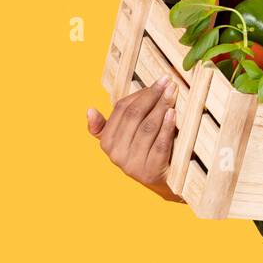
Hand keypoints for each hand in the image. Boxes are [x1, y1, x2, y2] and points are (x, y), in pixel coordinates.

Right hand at [88, 76, 185, 202]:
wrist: (164, 182)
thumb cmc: (145, 150)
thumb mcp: (124, 138)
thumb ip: (108, 124)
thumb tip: (89, 110)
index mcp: (106, 142)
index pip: (122, 109)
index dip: (142, 93)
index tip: (160, 81)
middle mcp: (116, 154)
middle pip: (135, 116)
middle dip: (153, 96)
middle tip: (169, 82)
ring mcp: (133, 165)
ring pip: (147, 128)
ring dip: (162, 107)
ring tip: (173, 93)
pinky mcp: (151, 172)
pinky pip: (160, 144)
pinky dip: (167, 127)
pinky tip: (173, 113)